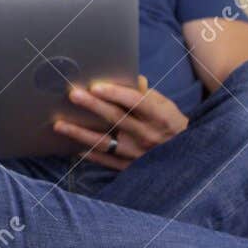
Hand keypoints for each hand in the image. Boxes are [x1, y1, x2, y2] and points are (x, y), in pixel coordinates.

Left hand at [54, 75, 188, 169]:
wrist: (187, 158)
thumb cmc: (171, 125)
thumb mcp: (165, 106)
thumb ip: (145, 93)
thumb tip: (130, 78)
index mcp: (159, 116)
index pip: (136, 102)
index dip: (116, 94)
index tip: (96, 86)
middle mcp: (147, 135)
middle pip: (116, 119)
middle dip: (93, 106)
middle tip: (73, 95)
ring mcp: (138, 154)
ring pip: (105, 142)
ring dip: (80, 134)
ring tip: (60, 125)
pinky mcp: (130, 168)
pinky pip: (105, 161)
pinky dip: (89, 154)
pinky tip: (72, 147)